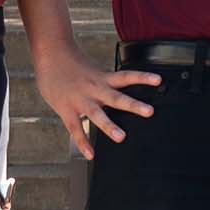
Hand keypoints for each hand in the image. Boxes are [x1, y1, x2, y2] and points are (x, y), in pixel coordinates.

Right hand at [31, 34, 158, 160]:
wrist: (50, 55)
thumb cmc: (72, 64)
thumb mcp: (93, 70)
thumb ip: (105, 82)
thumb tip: (117, 93)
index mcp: (102, 77)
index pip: (126, 76)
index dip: (143, 77)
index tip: (158, 80)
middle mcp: (94, 88)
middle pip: (116, 97)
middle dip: (133, 105)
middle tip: (149, 112)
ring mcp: (81, 100)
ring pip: (97, 114)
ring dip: (109, 126)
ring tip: (121, 137)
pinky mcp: (66, 110)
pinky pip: (76, 128)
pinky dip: (83, 142)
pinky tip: (90, 154)